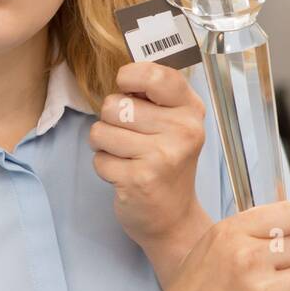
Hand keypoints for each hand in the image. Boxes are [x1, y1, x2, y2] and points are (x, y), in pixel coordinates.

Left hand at [88, 61, 208, 263]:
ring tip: (127, 157)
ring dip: (105, 145)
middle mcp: (183, 130)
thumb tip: (122, 73)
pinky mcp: (140, 179)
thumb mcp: (171, 123)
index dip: (128, 77)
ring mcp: (163, 156)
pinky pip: (99, 159)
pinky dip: (105, 167)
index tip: (126, 87)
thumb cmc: (165, 162)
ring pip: (101, 131)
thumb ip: (152, 95)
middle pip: (115, 105)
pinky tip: (125, 175)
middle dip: (111, 121)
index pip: (155, 74)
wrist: (172, 217)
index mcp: (190, 109)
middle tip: (130, 139)